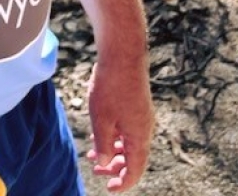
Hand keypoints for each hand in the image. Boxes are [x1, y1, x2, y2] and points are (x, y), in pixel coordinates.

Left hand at [85, 54, 154, 191]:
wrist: (122, 54)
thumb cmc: (110, 86)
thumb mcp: (101, 119)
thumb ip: (103, 144)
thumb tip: (104, 163)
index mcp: (140, 136)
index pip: (136, 169)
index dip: (123, 182)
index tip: (110, 189)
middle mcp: (144, 128)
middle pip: (132, 158)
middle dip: (114, 167)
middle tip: (95, 172)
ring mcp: (141, 115)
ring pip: (128, 142)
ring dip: (112, 151)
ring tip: (92, 155)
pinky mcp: (136, 104)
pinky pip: (127, 128)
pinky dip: (114, 136)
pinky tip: (98, 133)